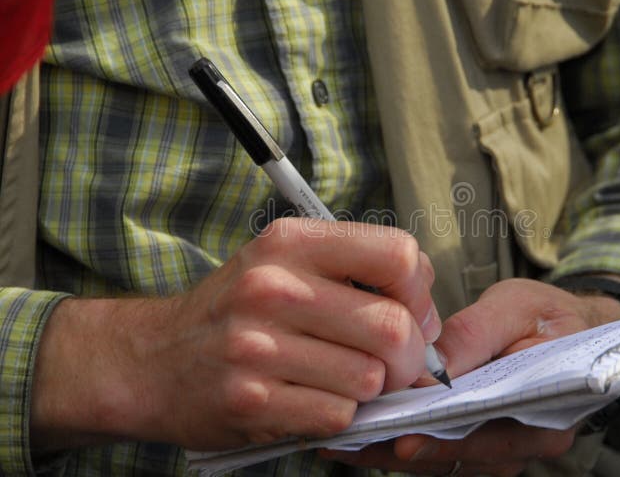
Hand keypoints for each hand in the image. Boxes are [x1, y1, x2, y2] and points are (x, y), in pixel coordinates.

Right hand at [31, 218, 439, 450]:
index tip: (411, 313)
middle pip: (393, 327)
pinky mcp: (250, 401)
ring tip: (345, 380)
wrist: (152, 359)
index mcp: (290, 242)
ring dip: (372, 390)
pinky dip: (340, 415)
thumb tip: (427, 316)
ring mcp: (257, 346)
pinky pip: (338, 416)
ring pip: (371, 379)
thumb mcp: (285, 263)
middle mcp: (273, 287)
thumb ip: (356, 272)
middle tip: (396, 365)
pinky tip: (314, 400)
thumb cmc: (236, 310)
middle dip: (411, 357)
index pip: (397, 255)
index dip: (419, 292)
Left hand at [322, 278, 619, 475]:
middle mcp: (528, 442)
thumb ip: (475, 335)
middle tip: (349, 445)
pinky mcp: (487, 444)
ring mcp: (506, 448)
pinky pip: (444, 454)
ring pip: (446, 462)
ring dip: (393, 454)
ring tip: (343, 443)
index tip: (400, 439)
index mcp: (546, 410)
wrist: (578, 332)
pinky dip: (406, 444)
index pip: (488, 434)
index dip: (442, 439)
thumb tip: (428, 367)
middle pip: (459, 456)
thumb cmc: (550, 316)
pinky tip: (365, 437)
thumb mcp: (517, 306)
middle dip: (401, 450)